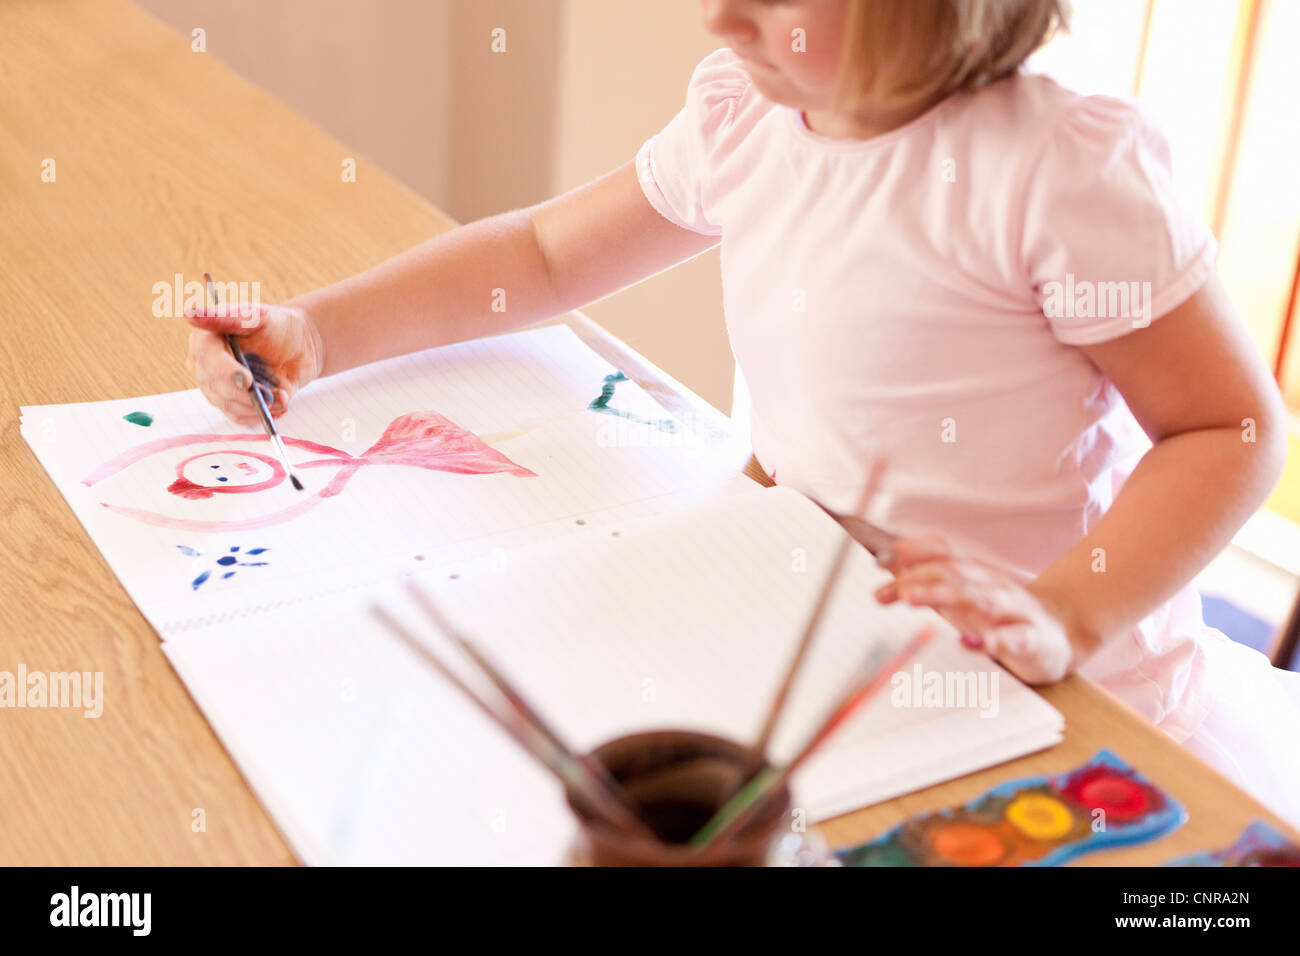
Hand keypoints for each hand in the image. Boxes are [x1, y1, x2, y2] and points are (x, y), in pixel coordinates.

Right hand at [185, 302, 322, 424]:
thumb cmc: (277, 326)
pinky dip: (263, 415)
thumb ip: (228, 317)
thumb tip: (189, 314)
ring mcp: (217, 388)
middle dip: (247, 395)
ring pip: (230, 407)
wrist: (298, 346)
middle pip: (216, 388)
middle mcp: (205, 367)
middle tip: (274, 394)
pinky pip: (241, 418)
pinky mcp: (233, 404)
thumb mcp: (258, 317)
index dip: (226, 373)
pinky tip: (280, 403)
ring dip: (259, 406)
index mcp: (205, 341)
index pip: (207, 360)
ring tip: (282, 395)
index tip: (247, 381)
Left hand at [873, 533, 1076, 683]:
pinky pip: (1013, 639)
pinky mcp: (1033, 640)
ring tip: (911, 598)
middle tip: (888, 589)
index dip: (911, 550)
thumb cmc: (1001, 614)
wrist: (1063, 631)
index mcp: (975, 573)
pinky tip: (969, 643)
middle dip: (918, 576)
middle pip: (954, 572)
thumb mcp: (963, 593)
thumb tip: (882, 565)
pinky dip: (991, 641)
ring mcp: (1014, 611)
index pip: (943, 551)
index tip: (877, 559)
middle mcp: (993, 586)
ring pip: (979, 598)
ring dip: (942, 595)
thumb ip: (926, 579)